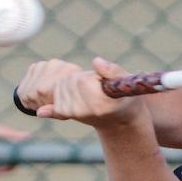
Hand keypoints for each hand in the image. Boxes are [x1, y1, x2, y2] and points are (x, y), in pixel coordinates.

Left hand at [16, 58, 138, 126]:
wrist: (118, 119)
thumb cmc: (125, 97)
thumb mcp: (126, 82)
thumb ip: (113, 71)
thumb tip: (96, 61)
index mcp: (100, 104)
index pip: (82, 81)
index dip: (91, 76)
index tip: (102, 82)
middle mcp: (84, 112)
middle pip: (70, 80)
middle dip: (81, 77)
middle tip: (95, 86)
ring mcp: (73, 113)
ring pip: (61, 84)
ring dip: (72, 82)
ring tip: (89, 91)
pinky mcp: (64, 113)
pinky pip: (55, 91)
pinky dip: (62, 89)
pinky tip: (73, 94)